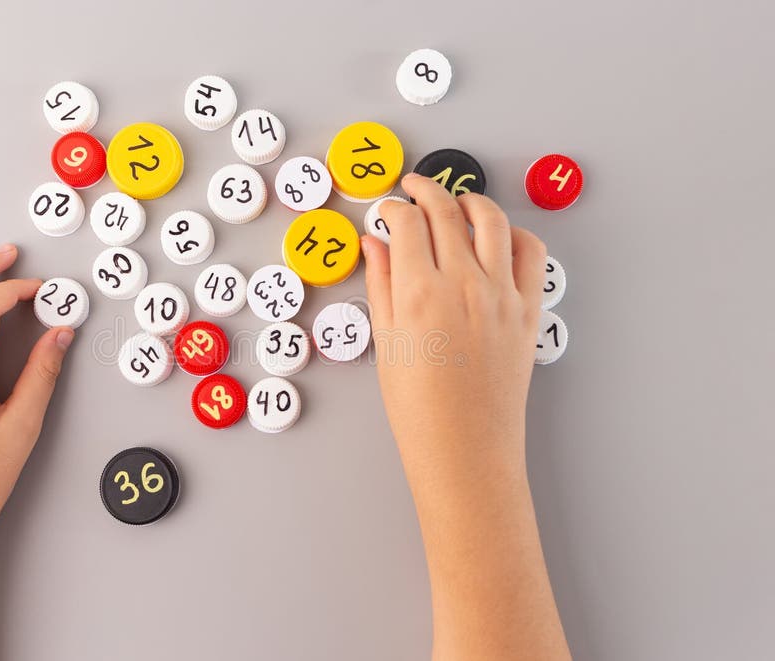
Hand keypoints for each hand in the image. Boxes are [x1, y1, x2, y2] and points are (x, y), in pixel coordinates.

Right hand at [362, 174, 544, 478]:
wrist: (465, 449)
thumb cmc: (419, 409)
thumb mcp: (386, 343)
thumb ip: (382, 284)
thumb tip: (375, 244)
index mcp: (419, 293)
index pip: (406, 222)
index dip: (392, 207)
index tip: (387, 210)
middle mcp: (463, 284)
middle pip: (445, 211)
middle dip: (425, 190)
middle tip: (413, 187)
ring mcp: (501, 294)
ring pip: (491, 219)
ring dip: (471, 199)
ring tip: (457, 200)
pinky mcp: (528, 310)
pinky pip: (531, 253)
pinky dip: (515, 233)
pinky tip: (497, 236)